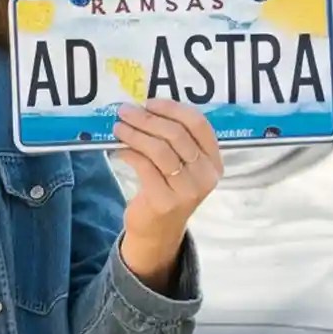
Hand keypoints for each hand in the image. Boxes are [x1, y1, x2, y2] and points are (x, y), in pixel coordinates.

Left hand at [112, 98, 222, 289]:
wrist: (158, 231)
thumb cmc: (167, 189)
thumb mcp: (181, 166)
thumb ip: (173, 140)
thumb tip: (144, 108)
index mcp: (214, 161)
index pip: (198, 125)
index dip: (173, 109)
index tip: (149, 102)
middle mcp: (206, 176)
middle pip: (176, 134)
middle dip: (146, 119)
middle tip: (125, 111)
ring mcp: (187, 190)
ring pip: (159, 149)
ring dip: (134, 134)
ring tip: (118, 127)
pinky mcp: (165, 201)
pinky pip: (144, 166)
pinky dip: (129, 153)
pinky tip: (119, 149)